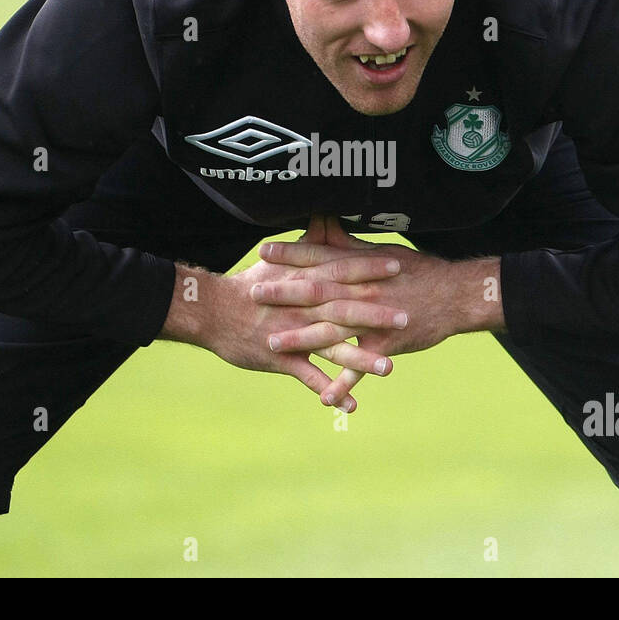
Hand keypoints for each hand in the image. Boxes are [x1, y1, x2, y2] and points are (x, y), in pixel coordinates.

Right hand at [161, 215, 406, 411]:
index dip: (369, 268)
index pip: (341, 270)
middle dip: (375, 315)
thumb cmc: (249, 285)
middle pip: (343, 309)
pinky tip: (350, 406)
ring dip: (360, 359)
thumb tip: (326, 214)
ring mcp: (293, 335)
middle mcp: (302, 307)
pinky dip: (329, 391)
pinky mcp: (282, 359)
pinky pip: (309, 378)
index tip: (398, 265)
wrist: (211, 310)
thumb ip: (309, 241)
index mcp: (303, 281)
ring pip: (331, 348)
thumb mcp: (279, 260)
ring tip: (389, 368)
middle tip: (406, 317)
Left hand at [254, 216, 501, 365]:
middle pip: (316, 291)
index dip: (290, 253)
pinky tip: (323, 398)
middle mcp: (362, 291)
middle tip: (252, 293)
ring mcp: (372, 319)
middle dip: (283, 293)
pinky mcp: (385, 345)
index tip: (263, 250)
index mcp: (359, 267)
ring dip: (300, 338)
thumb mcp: (382, 252)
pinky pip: (360, 367)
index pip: (319, 256)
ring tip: (271, 344)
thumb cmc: (418, 270)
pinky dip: (343, 383)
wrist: (456, 295)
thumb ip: (347, 243)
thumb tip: (322, 220)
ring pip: (331, 329)